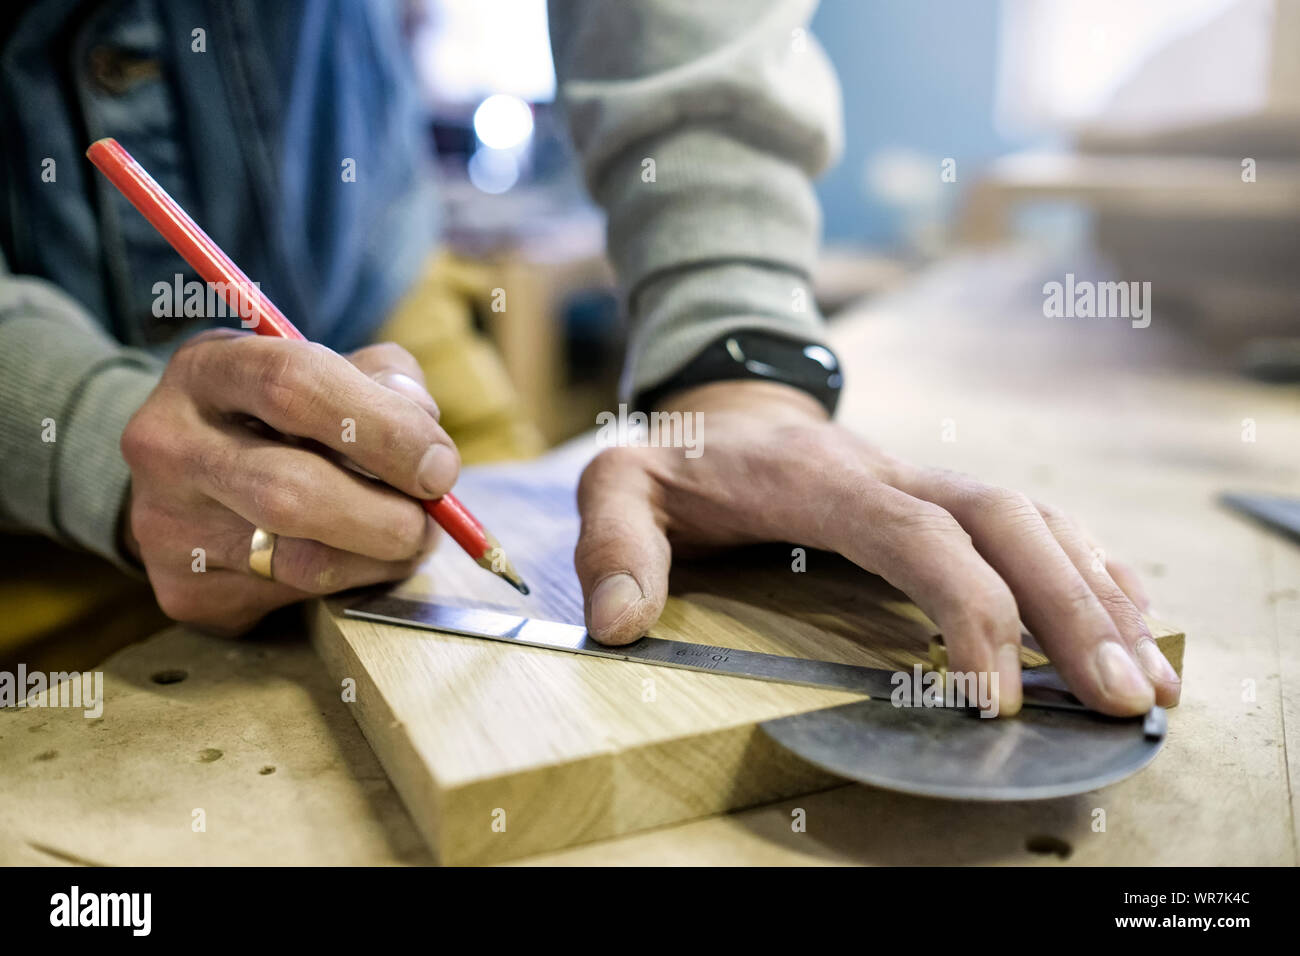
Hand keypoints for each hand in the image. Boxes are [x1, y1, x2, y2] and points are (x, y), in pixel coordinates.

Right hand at [121, 330, 457, 633]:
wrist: (189, 477)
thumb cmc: (282, 416)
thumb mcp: (326, 368)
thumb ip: (386, 384)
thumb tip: (429, 450)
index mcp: (206, 369)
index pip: (294, 385)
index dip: (385, 429)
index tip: (441, 467)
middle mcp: (169, 446)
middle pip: (290, 491)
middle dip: (387, 515)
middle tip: (432, 522)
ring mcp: (167, 525)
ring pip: (303, 561)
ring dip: (381, 558)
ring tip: (407, 538)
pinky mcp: (188, 593)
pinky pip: (296, 598)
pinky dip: (352, 582)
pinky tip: (359, 559)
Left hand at [574, 380, 1179, 716]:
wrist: (725, 404)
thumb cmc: (679, 460)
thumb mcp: (617, 486)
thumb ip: (612, 545)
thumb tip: (619, 626)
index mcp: (818, 477)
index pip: (913, 533)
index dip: (965, 605)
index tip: (995, 693)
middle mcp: (891, 471)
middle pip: (1004, 521)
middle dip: (1068, 608)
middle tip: (1117, 700)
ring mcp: (925, 479)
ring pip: (1035, 518)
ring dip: (1096, 594)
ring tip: (1145, 678)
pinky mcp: (943, 495)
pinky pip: (1034, 520)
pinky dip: (1087, 566)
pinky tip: (1127, 615)